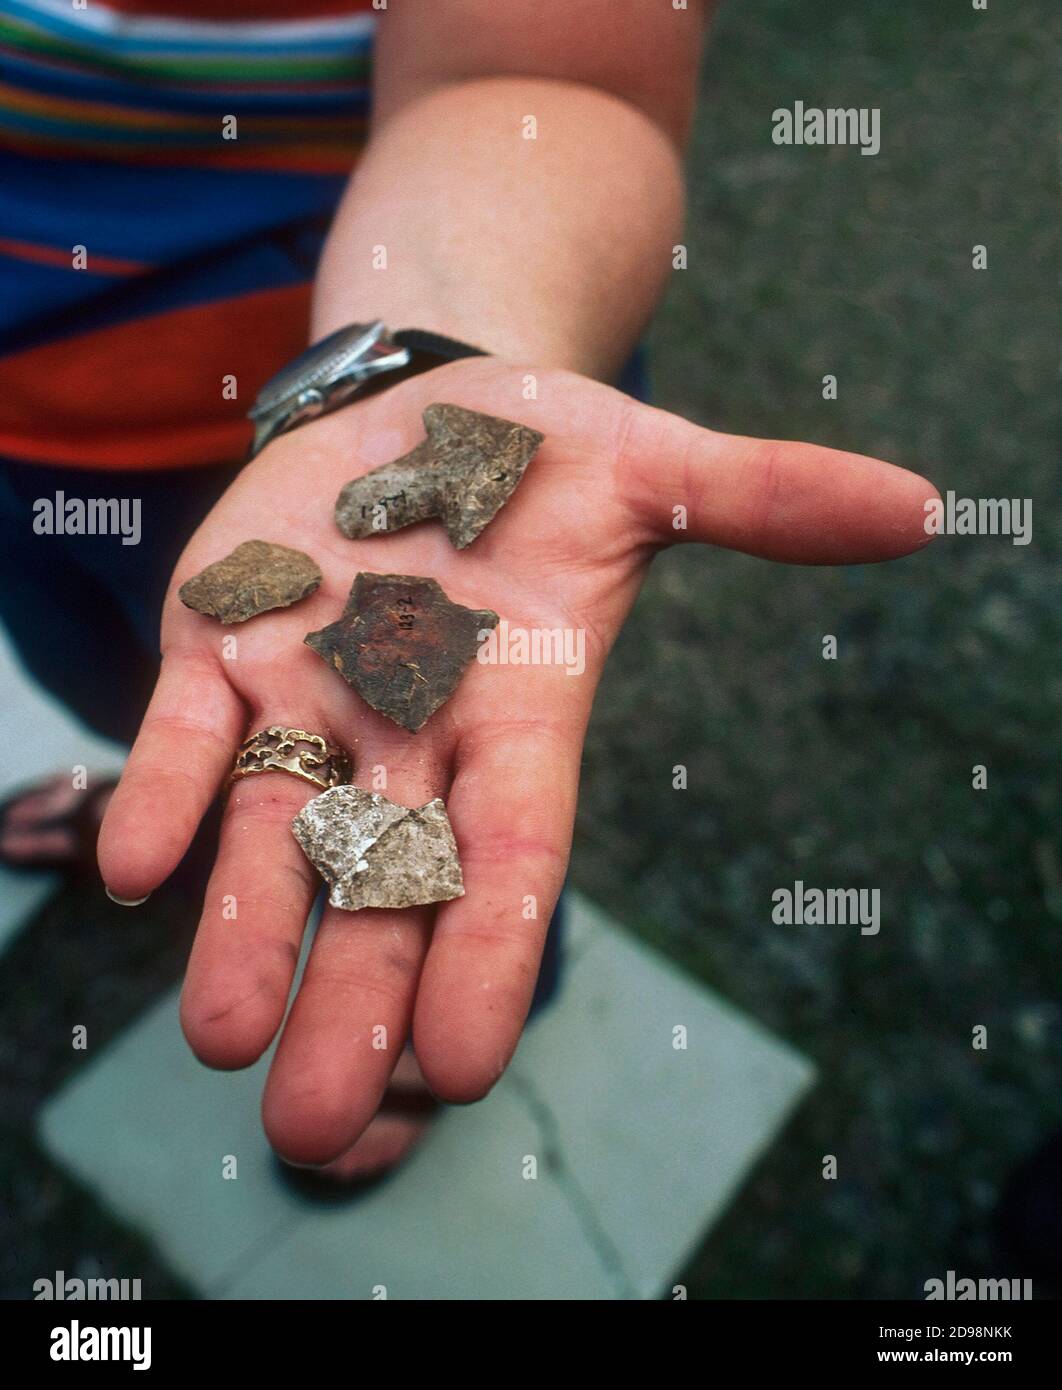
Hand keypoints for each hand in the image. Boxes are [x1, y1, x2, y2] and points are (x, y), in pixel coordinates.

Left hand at [98, 358, 935, 1163]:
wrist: (425, 411)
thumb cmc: (549, 458)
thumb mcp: (655, 465)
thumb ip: (764, 498)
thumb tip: (920, 506)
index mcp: (518, 710)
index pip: (511, 852)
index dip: (492, 949)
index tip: (465, 1065)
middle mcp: (411, 735)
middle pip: (385, 888)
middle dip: (354, 1001)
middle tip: (316, 1132)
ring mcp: (308, 697)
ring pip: (275, 841)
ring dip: (245, 936)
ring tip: (222, 1046)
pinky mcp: (220, 647)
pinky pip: (186, 736)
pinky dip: (165, 795)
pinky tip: (135, 863)